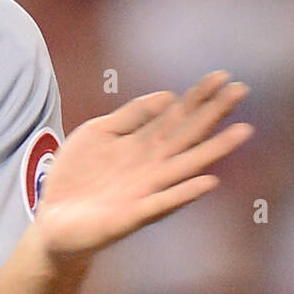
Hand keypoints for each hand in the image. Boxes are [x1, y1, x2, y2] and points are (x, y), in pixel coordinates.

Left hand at [32, 70, 253, 261]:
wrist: (52, 217)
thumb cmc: (78, 175)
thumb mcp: (99, 133)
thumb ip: (131, 115)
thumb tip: (168, 95)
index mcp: (143, 145)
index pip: (176, 116)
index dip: (197, 96)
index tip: (222, 75)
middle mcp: (152, 166)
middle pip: (188, 135)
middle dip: (213, 113)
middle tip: (241, 90)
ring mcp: (146, 191)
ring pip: (186, 167)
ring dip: (213, 150)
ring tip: (242, 132)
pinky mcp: (132, 216)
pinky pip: (162, 203)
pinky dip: (184, 193)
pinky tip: (208, 182)